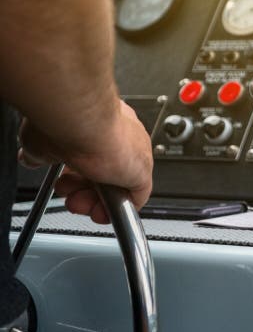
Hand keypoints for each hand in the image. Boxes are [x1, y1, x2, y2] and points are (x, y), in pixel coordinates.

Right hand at [18, 100, 153, 223]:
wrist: (80, 119)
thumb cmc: (62, 121)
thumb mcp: (42, 142)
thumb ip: (40, 152)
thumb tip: (30, 157)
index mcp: (101, 123)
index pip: (93, 154)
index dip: (74, 173)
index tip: (60, 180)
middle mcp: (121, 136)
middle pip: (104, 172)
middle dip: (80, 188)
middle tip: (66, 193)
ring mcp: (134, 153)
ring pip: (116, 185)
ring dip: (92, 200)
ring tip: (75, 202)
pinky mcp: (143, 170)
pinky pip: (134, 197)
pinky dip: (114, 208)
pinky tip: (99, 212)